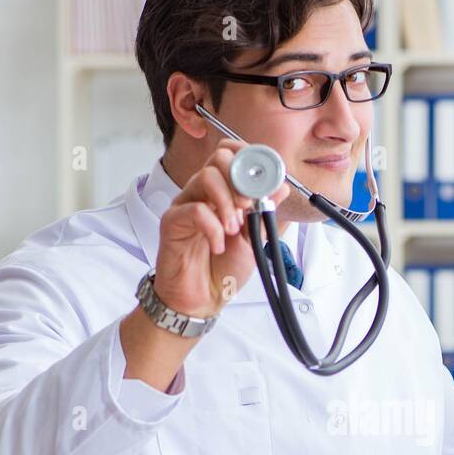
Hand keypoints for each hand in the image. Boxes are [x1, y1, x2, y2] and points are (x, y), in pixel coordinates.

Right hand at [152, 139, 291, 316]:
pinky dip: (213, 228)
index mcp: (224, 192)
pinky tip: (217, 246)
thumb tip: (281, 186)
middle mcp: (203, 192)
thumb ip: (265, 213)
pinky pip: (194, 210)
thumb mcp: (254, 240)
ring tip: (233, 230)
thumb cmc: (225, 270)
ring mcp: (186, 203)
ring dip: (227, 203)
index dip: (252, 160)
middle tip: (249, 206)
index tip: (267, 182)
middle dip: (241, 179)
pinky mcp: (172, 221)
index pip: (234, 155)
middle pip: (219, 157)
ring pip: (206, 177)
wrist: (203, 300)